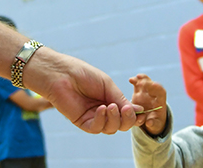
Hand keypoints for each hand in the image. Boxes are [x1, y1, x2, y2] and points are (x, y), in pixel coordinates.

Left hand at [27, 50, 141, 133]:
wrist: (62, 73)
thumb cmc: (83, 74)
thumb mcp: (107, 85)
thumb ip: (121, 99)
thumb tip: (139, 111)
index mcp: (110, 100)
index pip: (126, 114)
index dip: (134, 116)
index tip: (141, 112)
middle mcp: (103, 110)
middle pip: (121, 124)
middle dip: (127, 120)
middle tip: (126, 109)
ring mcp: (93, 117)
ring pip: (111, 128)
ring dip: (115, 119)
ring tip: (110, 106)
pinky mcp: (82, 122)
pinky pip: (96, 128)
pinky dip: (102, 120)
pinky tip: (101, 109)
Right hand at [129, 74, 167, 135]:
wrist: (149, 120)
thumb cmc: (155, 122)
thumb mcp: (155, 125)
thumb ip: (153, 124)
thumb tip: (149, 123)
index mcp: (160, 102)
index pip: (161, 92)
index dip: (157, 88)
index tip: (153, 84)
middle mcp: (154, 95)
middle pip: (153, 85)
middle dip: (147, 83)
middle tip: (141, 82)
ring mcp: (146, 92)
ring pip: (145, 82)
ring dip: (141, 79)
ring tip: (134, 79)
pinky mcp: (139, 91)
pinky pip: (138, 83)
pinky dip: (135, 80)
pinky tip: (130, 80)